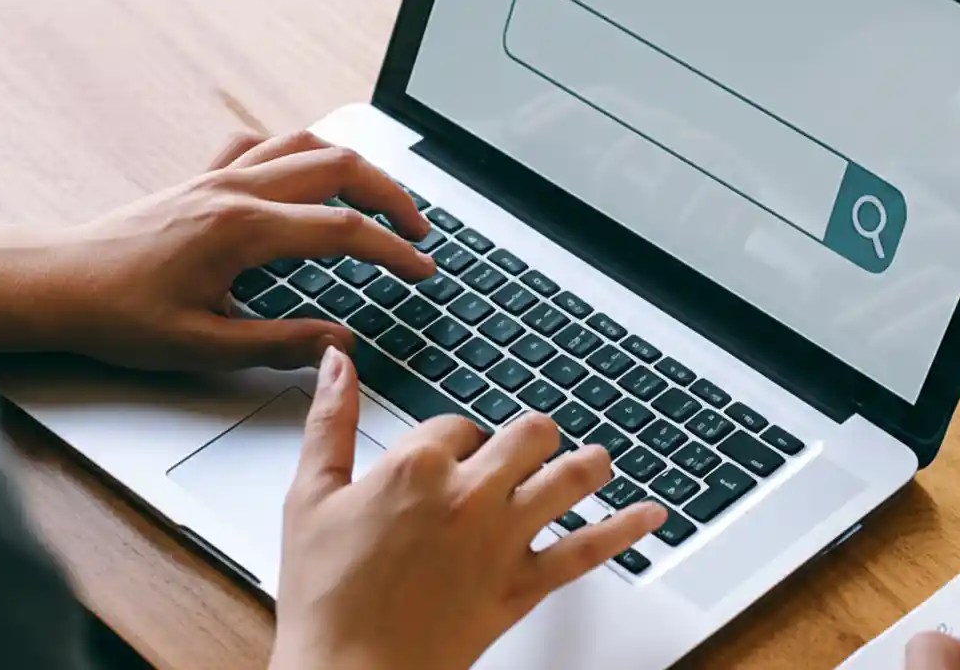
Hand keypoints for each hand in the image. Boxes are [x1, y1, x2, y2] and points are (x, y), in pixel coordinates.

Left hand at [0, 132, 434, 369]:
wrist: (57, 283)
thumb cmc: (120, 316)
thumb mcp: (207, 346)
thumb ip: (284, 344)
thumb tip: (344, 343)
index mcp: (243, 231)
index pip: (343, 230)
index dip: (394, 250)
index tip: (423, 268)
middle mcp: (236, 191)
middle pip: (338, 168)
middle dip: (391, 194)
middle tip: (419, 229)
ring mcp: (218, 177)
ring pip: (305, 143)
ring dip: (352, 165)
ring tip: (378, 197)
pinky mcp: (201, 178)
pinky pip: (258, 144)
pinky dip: (294, 151)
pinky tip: (303, 175)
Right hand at [270, 347, 667, 669]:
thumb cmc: (324, 596)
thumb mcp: (310, 496)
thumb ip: (328, 422)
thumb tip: (339, 364)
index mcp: (416, 467)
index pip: (457, 424)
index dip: (455, 438)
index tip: (449, 457)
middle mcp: (469, 495)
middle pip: (527, 436)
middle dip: (531, 437)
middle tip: (531, 447)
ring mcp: (502, 539)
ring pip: (568, 478)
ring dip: (589, 463)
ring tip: (598, 460)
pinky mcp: (523, 585)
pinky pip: (588, 550)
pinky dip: (625, 529)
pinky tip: (649, 515)